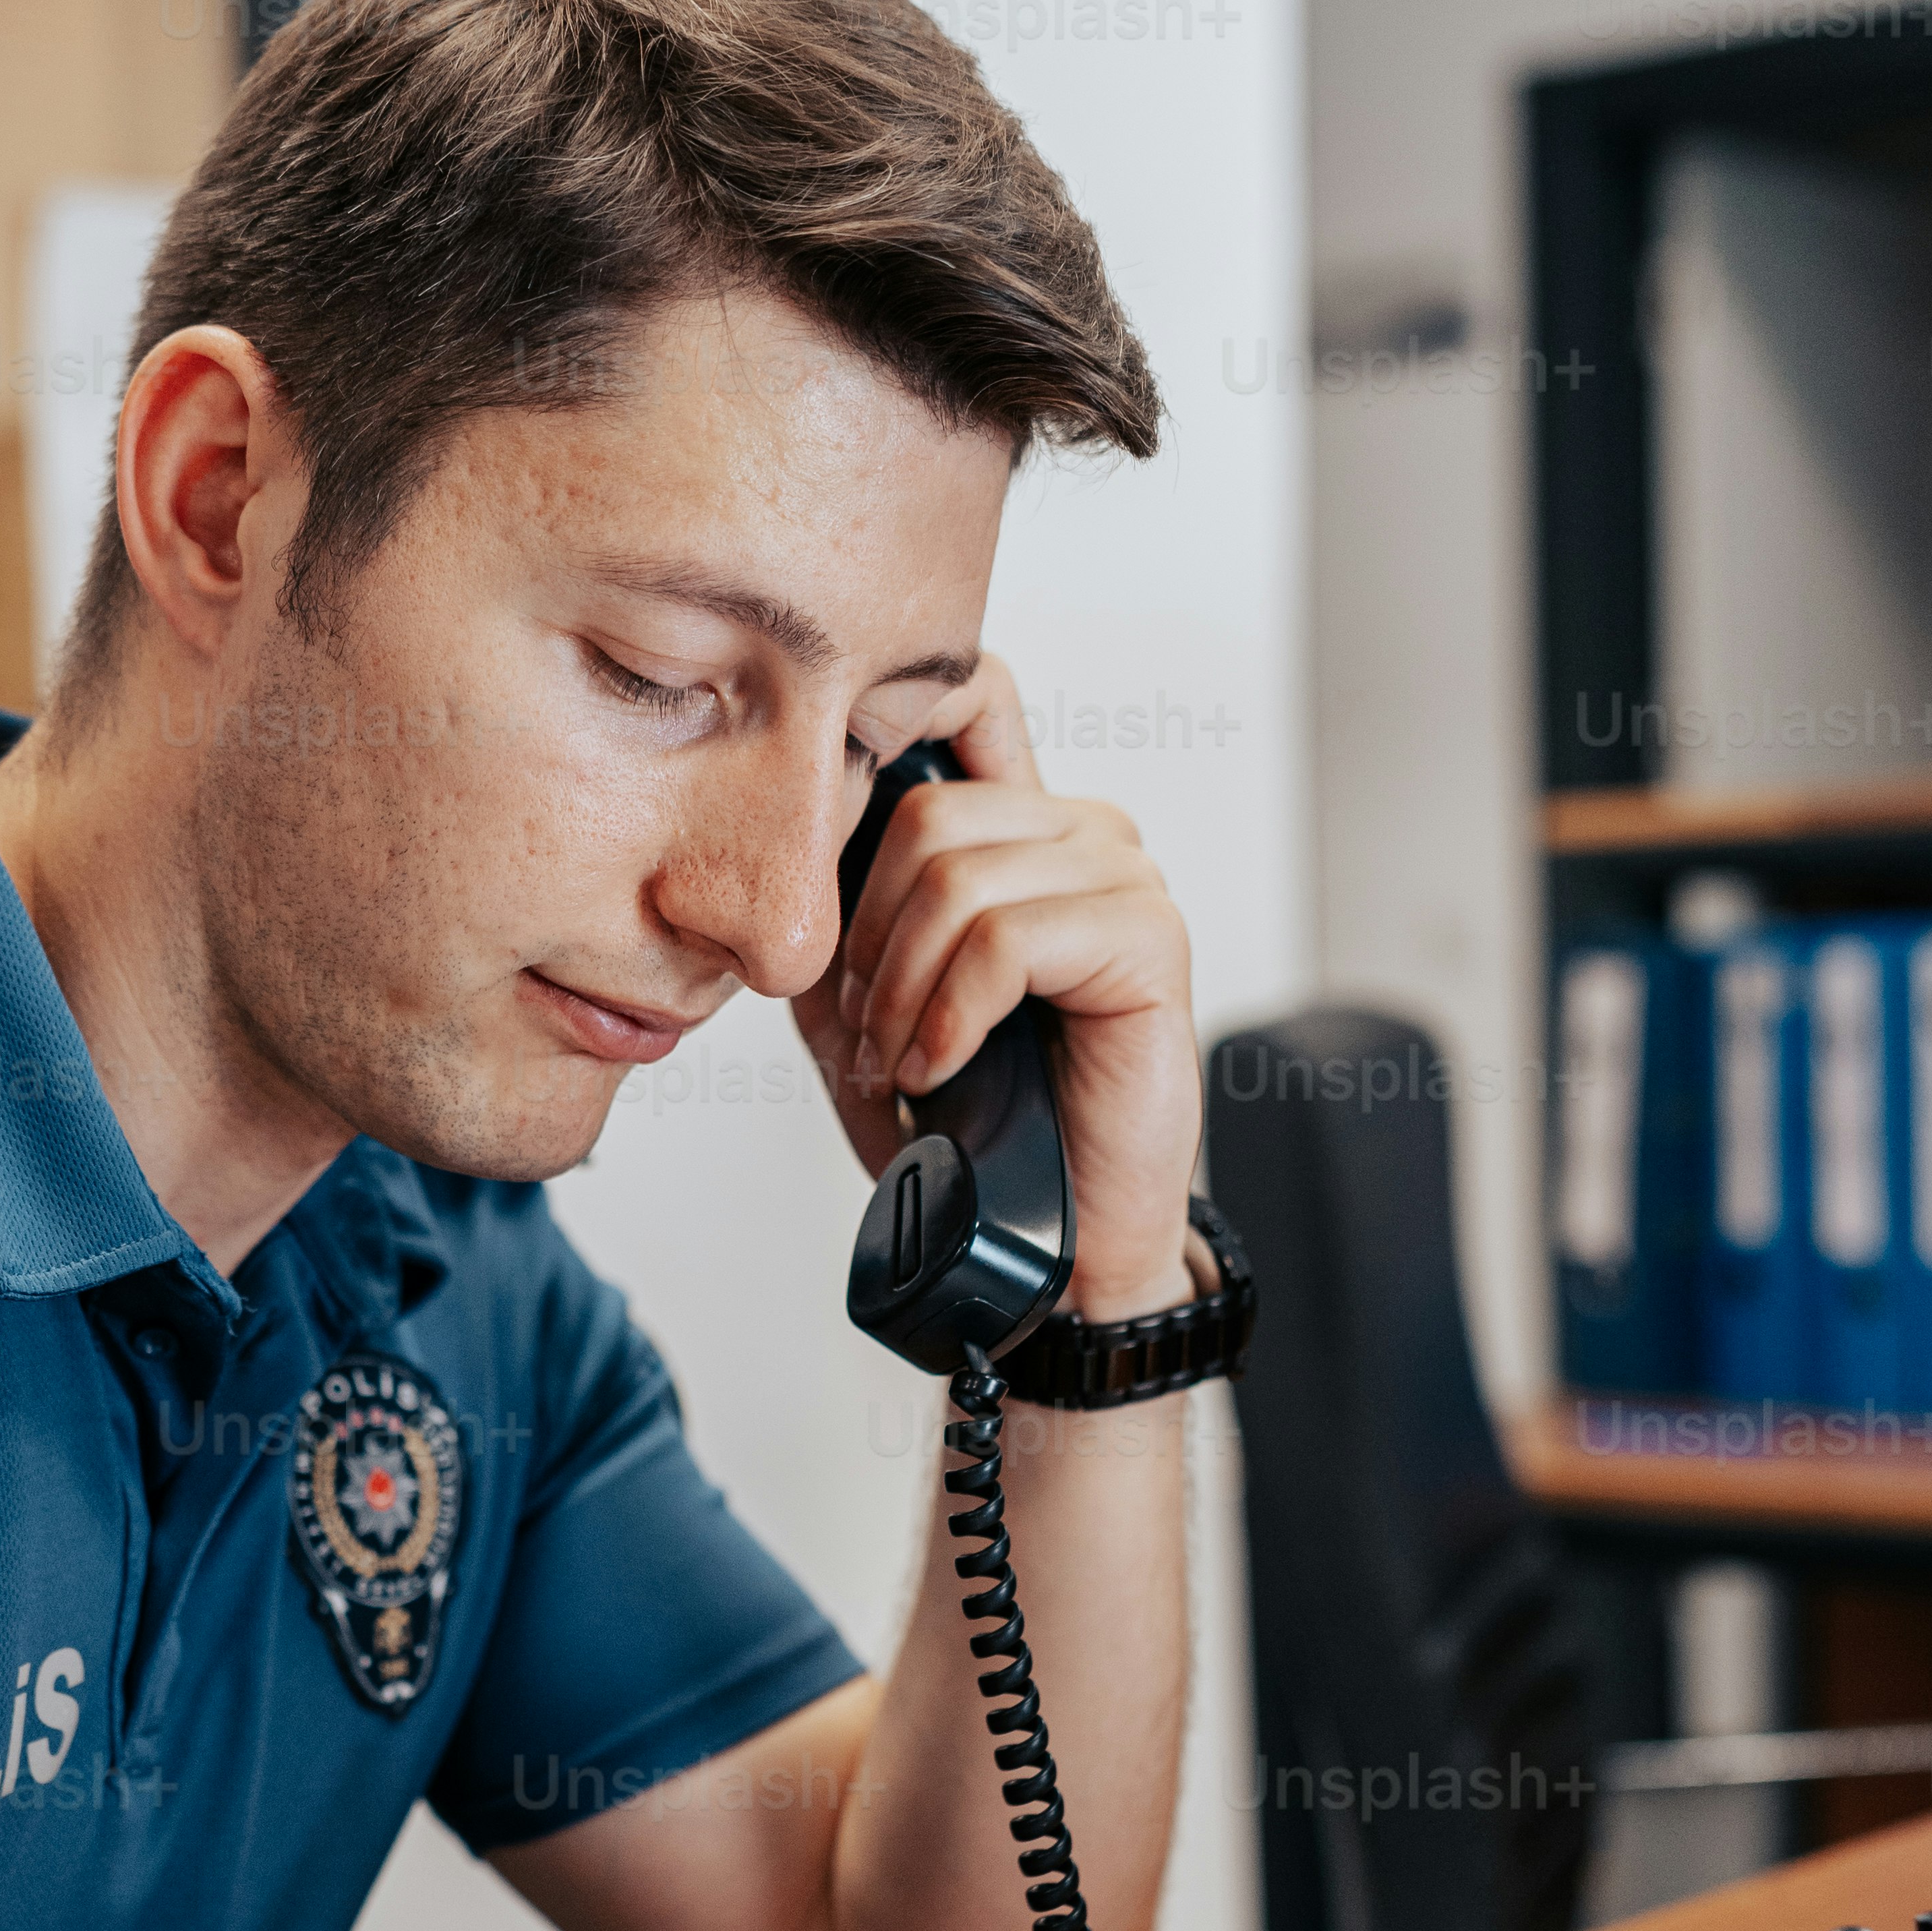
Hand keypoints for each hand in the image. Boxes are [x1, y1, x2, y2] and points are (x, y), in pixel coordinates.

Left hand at [793, 657, 1204, 1318]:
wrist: (1052, 1235)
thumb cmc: (973, 1120)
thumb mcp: (868, 999)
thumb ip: (837, 914)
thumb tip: (782, 832)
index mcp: (1025, 827)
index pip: (971, 695)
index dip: (883, 737)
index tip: (823, 860)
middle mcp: (1084, 833)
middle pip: (928, 814)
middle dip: (867, 937)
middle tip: (864, 1032)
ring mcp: (1125, 880)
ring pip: (958, 877)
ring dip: (900, 990)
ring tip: (901, 1061)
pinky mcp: (1149, 941)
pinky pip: (1007, 940)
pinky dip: (949, 1015)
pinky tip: (943, 1067)